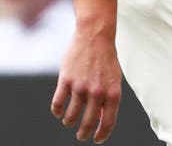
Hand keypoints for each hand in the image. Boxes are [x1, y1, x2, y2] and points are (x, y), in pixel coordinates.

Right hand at [52, 0, 121, 142]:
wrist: (95, 35)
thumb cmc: (105, 59)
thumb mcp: (114, 79)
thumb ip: (108, 98)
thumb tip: (101, 118)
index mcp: (113, 93)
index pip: (108, 123)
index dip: (101, 135)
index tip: (96, 139)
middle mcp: (97, 92)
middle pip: (88, 124)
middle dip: (83, 134)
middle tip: (81, 135)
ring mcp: (81, 87)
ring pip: (71, 117)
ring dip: (69, 122)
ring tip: (69, 121)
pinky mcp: (66, 81)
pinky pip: (58, 104)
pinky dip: (57, 112)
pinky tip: (58, 112)